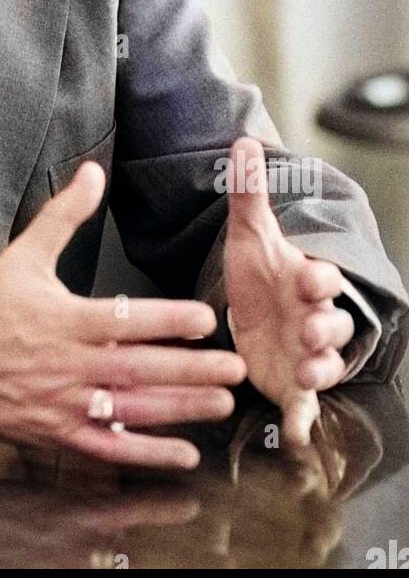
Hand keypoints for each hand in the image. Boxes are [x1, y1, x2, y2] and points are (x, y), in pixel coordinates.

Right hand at [0, 160, 246, 469]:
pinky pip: (110, 449)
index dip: (167, 320)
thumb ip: (63, 215)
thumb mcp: (22, 256)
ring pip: (133, 411)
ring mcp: (65, 405)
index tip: (205, 320)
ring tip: (222, 404)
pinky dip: (147, 455)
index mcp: (64, 320)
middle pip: (140, 370)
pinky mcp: (60, 434)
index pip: (124, 320)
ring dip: (181, 410)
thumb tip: (92, 173)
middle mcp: (69, 366)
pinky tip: (183, 454)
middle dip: (191, 371)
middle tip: (235, 369)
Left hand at [223, 136, 356, 447]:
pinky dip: (301, 423)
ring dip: (320, 368)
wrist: (254, 312)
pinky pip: (303, 408)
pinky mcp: (292, 386)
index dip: (319, 279)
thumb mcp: (249, 234)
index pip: (323, 278)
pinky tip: (294, 436)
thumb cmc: (259, 274)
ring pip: (325, 365)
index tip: (308, 276)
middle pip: (333, 325)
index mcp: (306, 282)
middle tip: (308, 328)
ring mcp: (306, 355)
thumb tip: (245, 141)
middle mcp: (313, 319)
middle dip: (324, 327)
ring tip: (307, 371)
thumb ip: (249, 193)